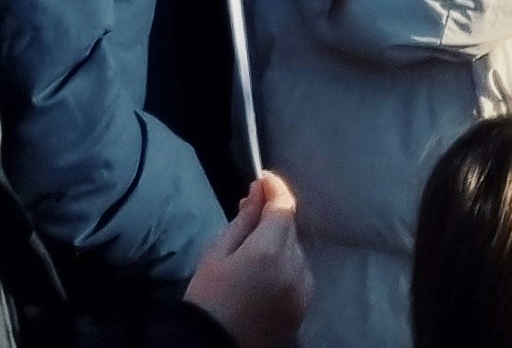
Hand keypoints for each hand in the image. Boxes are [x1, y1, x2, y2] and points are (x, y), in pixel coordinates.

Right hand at [187, 171, 309, 347]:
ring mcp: (302, 292)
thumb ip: (244, 220)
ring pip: (296, 252)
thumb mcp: (218, 252)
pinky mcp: (303, 310)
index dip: (275, 187)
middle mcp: (295, 269)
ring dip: (280, 245)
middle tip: (248, 220)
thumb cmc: (209, 297)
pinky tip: (265, 275)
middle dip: (272, 219)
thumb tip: (259, 191)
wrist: (215, 347)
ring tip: (254, 255)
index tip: (262, 179)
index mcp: (271, 252)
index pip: (284, 206)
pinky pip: (299, 276)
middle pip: (290, 229)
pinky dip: (286, 268)